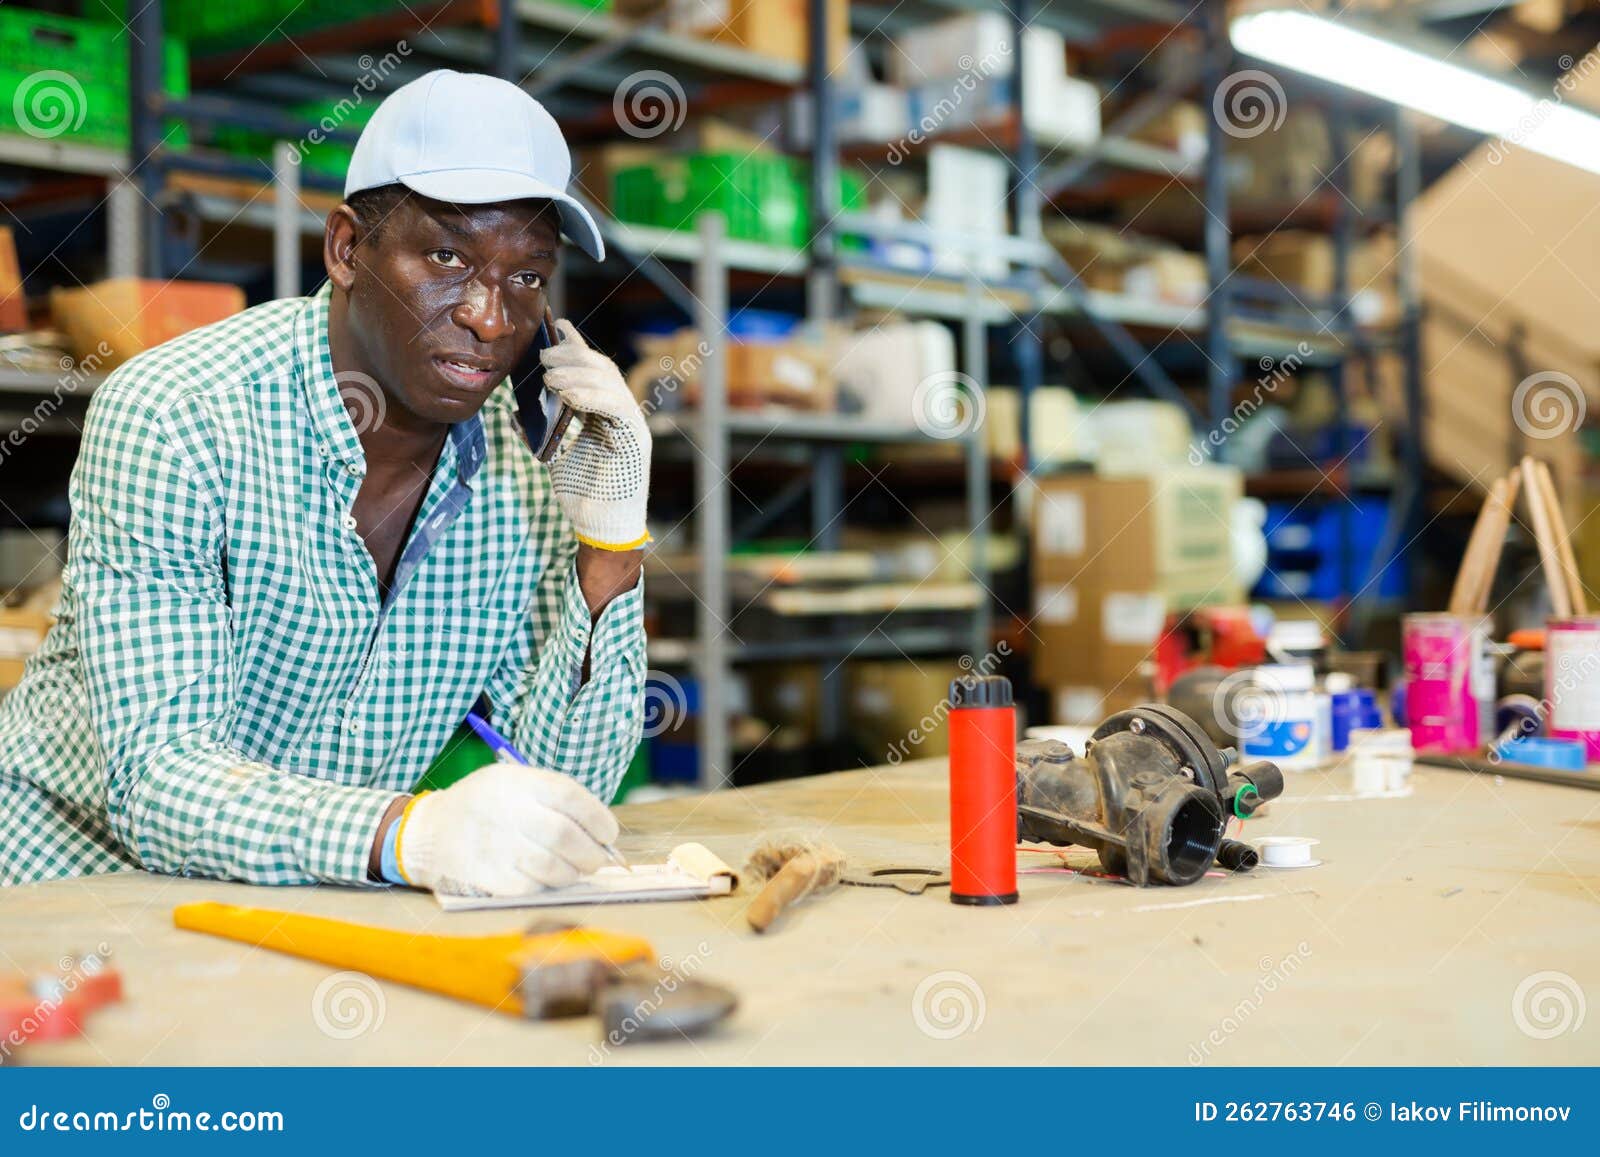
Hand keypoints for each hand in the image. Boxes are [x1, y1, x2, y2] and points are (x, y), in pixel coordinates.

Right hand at [395, 761, 619, 895]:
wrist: (429, 831)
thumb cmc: (485, 804)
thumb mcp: (512, 781)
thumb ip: (554, 798)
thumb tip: (602, 831)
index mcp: (516, 782)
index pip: (570, 797)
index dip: (599, 818)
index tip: (609, 834)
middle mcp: (505, 812)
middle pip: (565, 837)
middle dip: (592, 853)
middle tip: (597, 860)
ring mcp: (494, 846)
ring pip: (553, 868)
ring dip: (574, 873)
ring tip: (575, 870)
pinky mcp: (487, 876)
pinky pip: (532, 888)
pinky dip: (548, 886)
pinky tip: (548, 879)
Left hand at [540, 319, 650, 550]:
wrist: (599, 525)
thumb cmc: (582, 493)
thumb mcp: (553, 455)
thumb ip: (538, 433)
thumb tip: (512, 415)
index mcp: (605, 412)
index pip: (593, 369)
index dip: (576, 346)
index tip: (557, 326)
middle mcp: (622, 412)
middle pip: (601, 369)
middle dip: (572, 357)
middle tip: (544, 357)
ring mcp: (631, 424)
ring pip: (609, 382)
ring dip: (578, 374)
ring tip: (551, 377)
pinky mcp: (635, 439)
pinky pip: (616, 406)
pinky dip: (592, 396)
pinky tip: (569, 393)